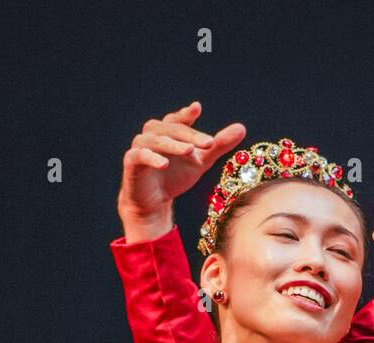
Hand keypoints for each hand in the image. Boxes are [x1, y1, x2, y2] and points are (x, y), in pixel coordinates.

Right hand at [117, 101, 245, 241]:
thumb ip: (218, 145)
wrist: (154, 203)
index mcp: (169, 132)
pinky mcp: (131, 162)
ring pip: (156, 140)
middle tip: (209, 143)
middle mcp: (153, 135)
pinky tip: (164, 164)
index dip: (186, 114)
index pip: (178, 119)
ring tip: (190, 151)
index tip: (197, 108)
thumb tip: (242, 128)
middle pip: (170, 128)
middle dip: (190, 135)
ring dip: (173, 144)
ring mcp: (140, 147)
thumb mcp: (201, 161)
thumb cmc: (176, 177)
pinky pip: (139, 156)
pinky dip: (151, 158)